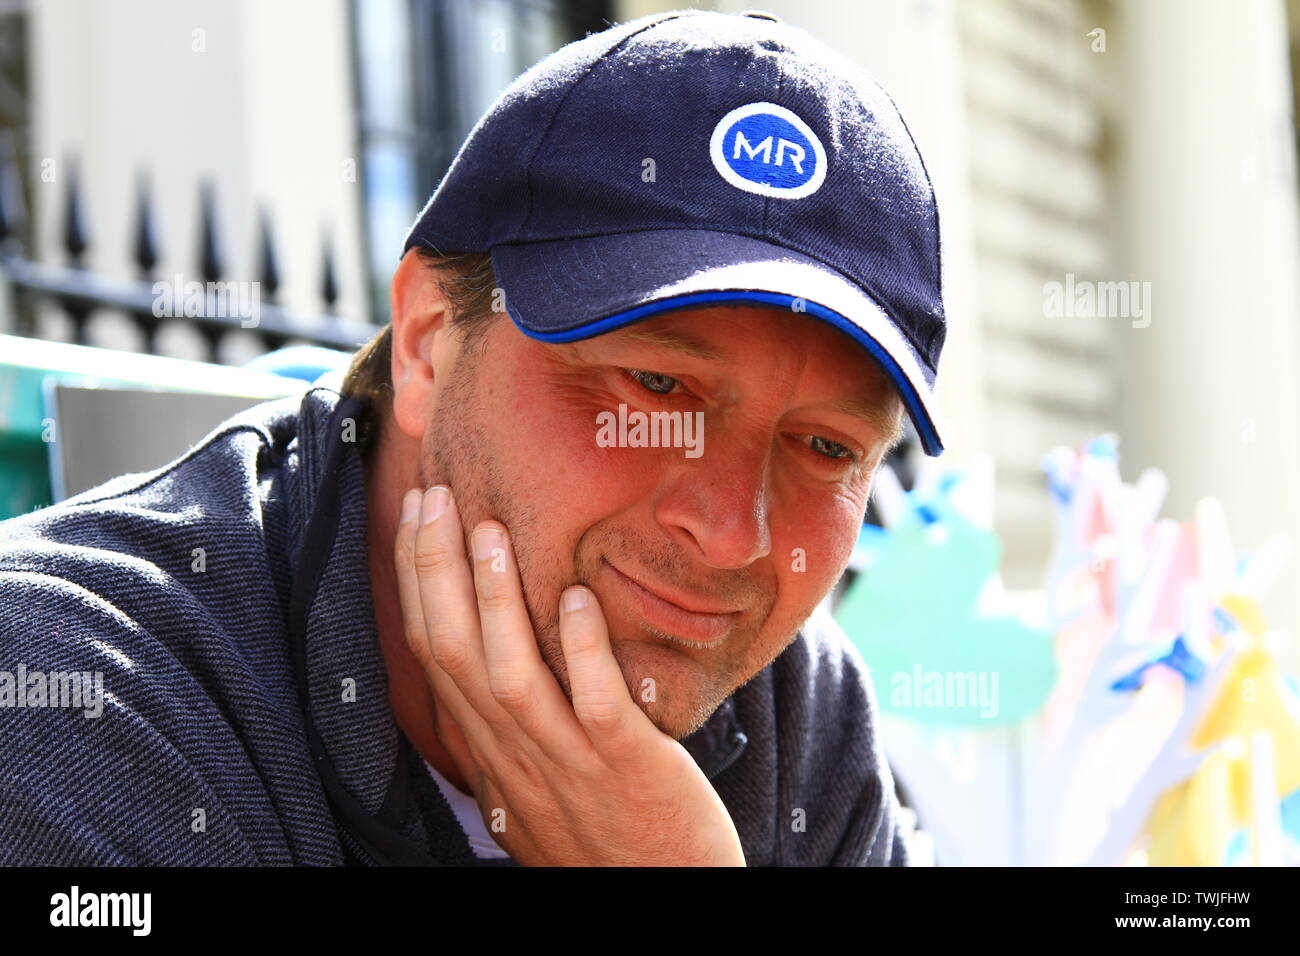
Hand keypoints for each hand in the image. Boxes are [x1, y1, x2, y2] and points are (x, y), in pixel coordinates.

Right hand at [393, 485, 745, 865]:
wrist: (654, 897)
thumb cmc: (599, 829)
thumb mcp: (532, 777)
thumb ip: (507, 720)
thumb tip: (483, 658)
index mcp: (489, 746)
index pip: (434, 652)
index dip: (417, 578)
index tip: (416, 510)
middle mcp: (513, 752)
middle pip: (454, 654)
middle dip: (436, 569)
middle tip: (435, 492)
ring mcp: (568, 761)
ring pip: (510, 678)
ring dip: (494, 602)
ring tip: (491, 529)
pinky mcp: (627, 769)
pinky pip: (597, 707)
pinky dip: (585, 652)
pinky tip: (582, 597)